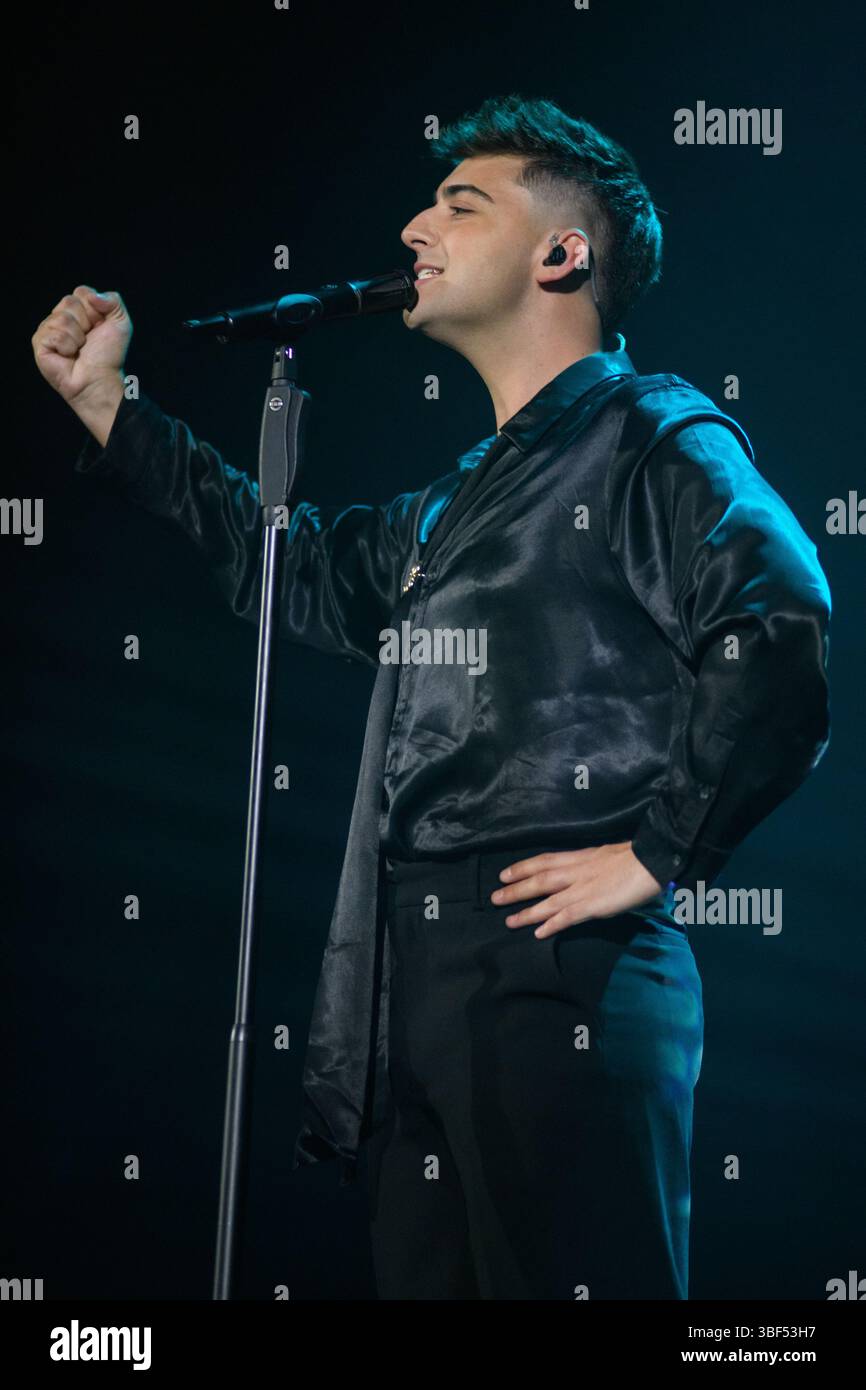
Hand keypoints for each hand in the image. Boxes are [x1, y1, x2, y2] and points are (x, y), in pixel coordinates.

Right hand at [32, 287, 130, 444]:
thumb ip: (113, 300)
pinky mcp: (40, 344)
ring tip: (78, 350)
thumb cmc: (109, 356)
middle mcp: (61, 317)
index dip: (95, 310)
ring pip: (61, 317)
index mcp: (78, 310)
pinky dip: (66, 346)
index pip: (81, 292)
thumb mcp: (121, 323)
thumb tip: (92, 296)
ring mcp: (48, 330)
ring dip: (77, 337)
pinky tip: (68, 356)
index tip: (100, 327)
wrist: (101, 380)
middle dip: (86, 322)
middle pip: (69, 301)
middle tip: (88, 341)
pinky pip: (54, 333)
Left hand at [490, 843, 663, 938]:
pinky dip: (552, 924)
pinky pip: (568, 916)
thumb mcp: (604, 855)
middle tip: (494, 898)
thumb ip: (589, 866)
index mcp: (579, 858)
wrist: (651, 860)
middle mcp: (576, 872)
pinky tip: (538, 932)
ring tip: (508, 921)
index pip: (544, 860)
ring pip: (548, 900)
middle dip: (516, 889)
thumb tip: (579, 873)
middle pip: (539, 880)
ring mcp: (583, 888)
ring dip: (527, 912)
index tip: (504, 874)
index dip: (522, 867)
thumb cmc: (634, 857)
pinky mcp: (593, 904)